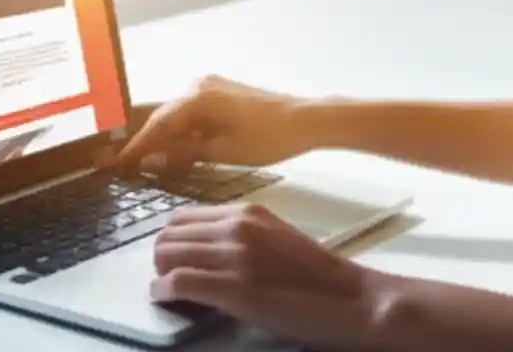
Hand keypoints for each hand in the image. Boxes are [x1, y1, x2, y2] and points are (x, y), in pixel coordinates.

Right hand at [113, 76, 314, 171]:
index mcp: (197, 97)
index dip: (137, 146)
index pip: (158, 124)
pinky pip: (193, 112)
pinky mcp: (222, 94)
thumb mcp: (223, 152)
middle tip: (123, 163)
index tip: (117, 164)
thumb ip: (184, 153)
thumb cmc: (267, 138)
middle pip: (164, 116)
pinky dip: (183, 130)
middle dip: (145, 140)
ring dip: (164, 137)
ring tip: (143, 160)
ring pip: (178, 115)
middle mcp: (199, 86)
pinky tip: (175, 149)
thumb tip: (149, 160)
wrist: (306, 120)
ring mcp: (211, 87)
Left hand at [151, 203, 387, 348]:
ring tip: (173, 292)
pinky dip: (164, 293)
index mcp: (246, 212)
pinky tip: (169, 301)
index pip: (181, 217)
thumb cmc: (317, 276)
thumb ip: (241, 236)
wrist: (351, 299)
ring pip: (165, 256)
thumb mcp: (275, 238)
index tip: (176, 260)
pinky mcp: (233, 288)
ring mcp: (234, 256)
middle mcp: (236, 226)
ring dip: (160, 276)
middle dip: (161, 259)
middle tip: (171, 279)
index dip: (172, 241)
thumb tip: (204, 249)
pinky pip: (176, 283)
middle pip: (167, 235)